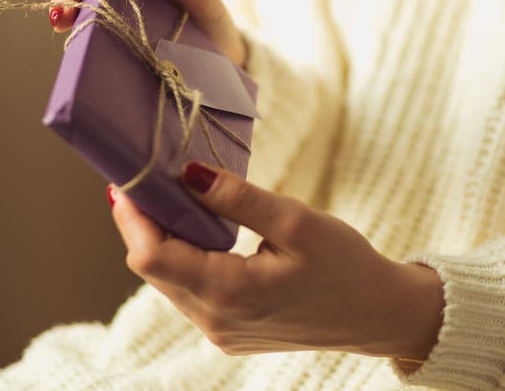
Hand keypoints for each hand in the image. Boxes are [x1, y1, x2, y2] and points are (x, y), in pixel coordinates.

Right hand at [49, 0, 246, 67]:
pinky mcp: (105, 41)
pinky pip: (85, 36)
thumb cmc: (205, 12)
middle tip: (68, 14)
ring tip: (67, 27)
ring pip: (72, 3)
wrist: (218, 56)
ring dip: (66, 12)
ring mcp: (106, 10)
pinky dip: (80, 39)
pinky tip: (81, 48)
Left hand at [110, 163, 444, 359]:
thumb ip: (238, 198)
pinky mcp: (230, 330)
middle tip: (144, 176)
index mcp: (230, 294)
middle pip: (154, 268)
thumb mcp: (295, 221)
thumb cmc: (345, 264)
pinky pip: (190, 290)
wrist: (378, 313)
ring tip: (168, 192)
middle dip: (143, 222)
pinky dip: (185, 255)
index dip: (132, 217)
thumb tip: (187, 174)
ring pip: (169, 279)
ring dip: (163, 237)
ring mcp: (222, 331)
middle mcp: (216, 321)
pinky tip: (198, 224)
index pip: (152, 256)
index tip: (125, 179)